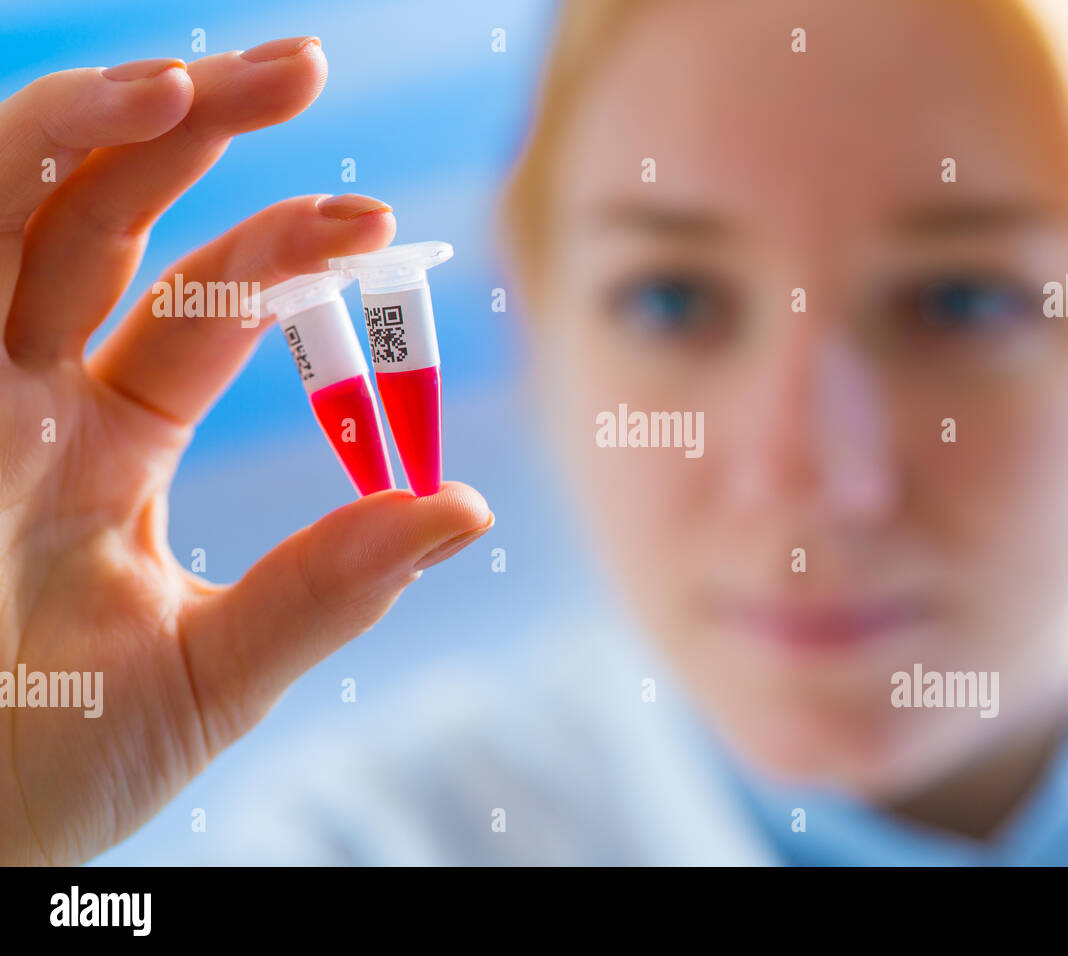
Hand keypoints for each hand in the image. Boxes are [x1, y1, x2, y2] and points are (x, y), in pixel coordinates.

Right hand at [0, 37, 491, 863]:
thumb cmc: (46, 772)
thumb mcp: (208, 674)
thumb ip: (326, 586)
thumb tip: (467, 508)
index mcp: (101, 446)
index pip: (197, 311)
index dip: (280, 254)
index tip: (375, 223)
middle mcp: (20, 396)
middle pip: (101, 219)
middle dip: (192, 133)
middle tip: (298, 66)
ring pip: (9, 208)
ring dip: (91, 125)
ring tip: (194, 79)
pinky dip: (8, 173)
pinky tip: (91, 123)